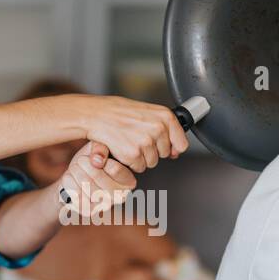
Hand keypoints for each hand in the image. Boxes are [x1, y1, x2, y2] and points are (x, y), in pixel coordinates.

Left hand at [56, 141, 137, 218]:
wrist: (75, 178)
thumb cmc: (90, 162)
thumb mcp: (98, 149)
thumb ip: (101, 148)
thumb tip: (96, 160)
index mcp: (128, 181)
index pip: (115, 169)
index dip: (101, 159)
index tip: (93, 156)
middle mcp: (120, 196)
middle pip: (98, 177)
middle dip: (85, 165)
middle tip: (80, 160)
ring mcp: (105, 205)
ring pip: (86, 186)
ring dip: (76, 172)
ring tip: (74, 167)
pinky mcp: (89, 211)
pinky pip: (76, 195)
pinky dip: (70, 183)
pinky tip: (69, 178)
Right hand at [74, 96, 188, 172]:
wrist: (96, 114)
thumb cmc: (119, 112)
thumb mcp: (148, 113)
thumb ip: (166, 129)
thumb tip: (176, 152)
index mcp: (165, 116)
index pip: (182, 144)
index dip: (172, 147)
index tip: (163, 144)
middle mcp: (158, 129)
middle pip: (164, 154)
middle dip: (152, 150)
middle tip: (137, 137)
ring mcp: (146, 142)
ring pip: (152, 162)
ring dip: (140, 157)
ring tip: (129, 141)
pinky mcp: (133, 154)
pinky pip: (139, 167)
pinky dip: (130, 162)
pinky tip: (123, 147)